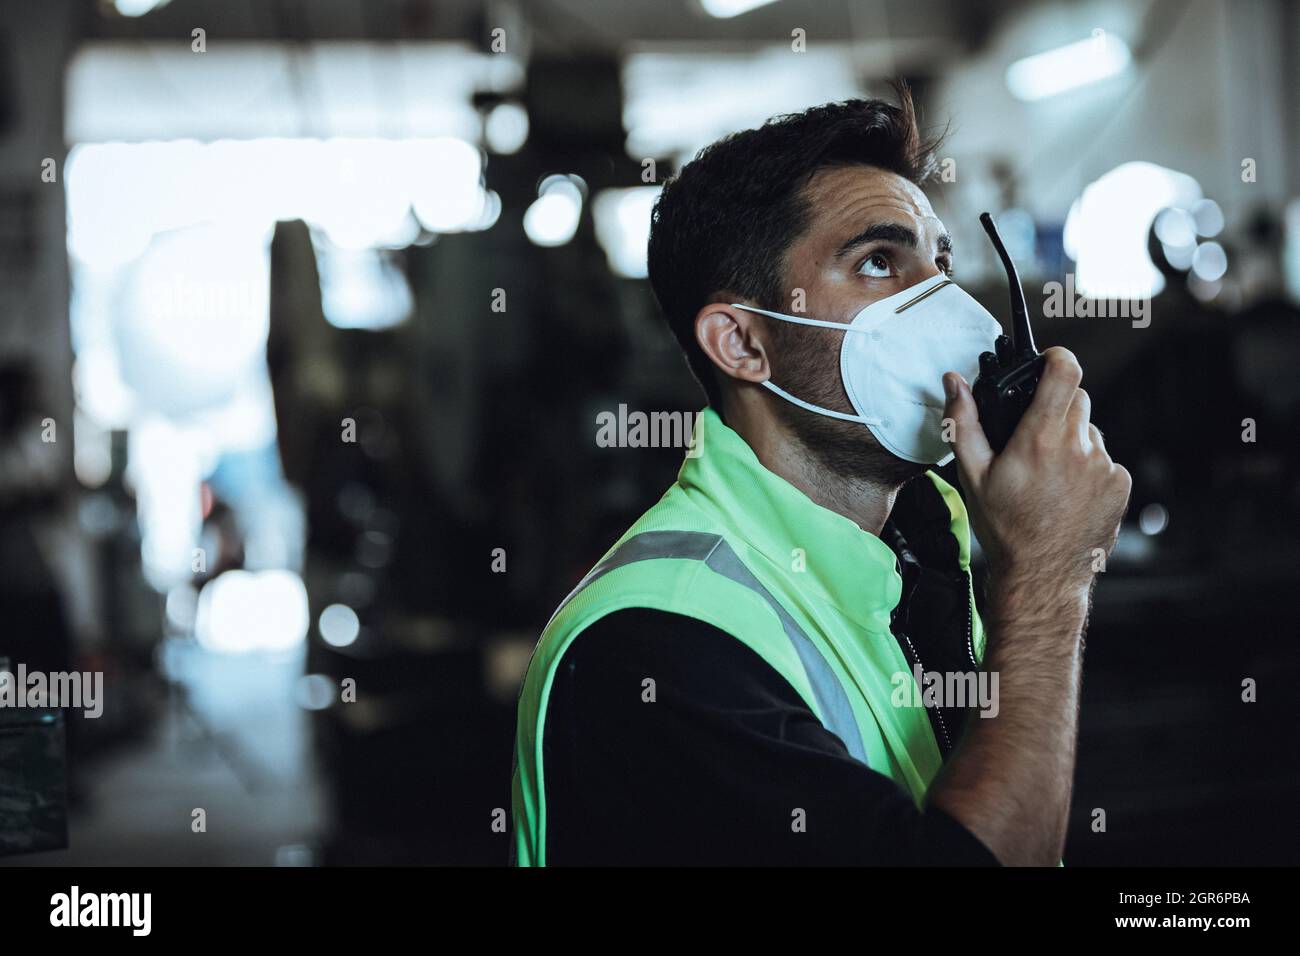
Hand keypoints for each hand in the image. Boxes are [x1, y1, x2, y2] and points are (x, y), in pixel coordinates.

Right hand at [941, 347, 1131, 590]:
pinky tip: (1068, 492)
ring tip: (1050, 476)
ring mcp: (1104, 465)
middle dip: (1055, 409)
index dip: (1057, 357)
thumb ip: (963, 422)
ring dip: (1071, 441)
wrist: (1042, 574)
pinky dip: (1088, 467)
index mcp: (1040, 438)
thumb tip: (954, 384)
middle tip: (1034, 440)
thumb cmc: (1005, 527)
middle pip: (1076, 399)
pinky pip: (1104, 459)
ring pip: (1089, 431)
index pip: (1065, 372)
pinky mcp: (1120, 483)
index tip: (1048, 362)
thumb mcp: (972, 475)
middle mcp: (1078, 447)